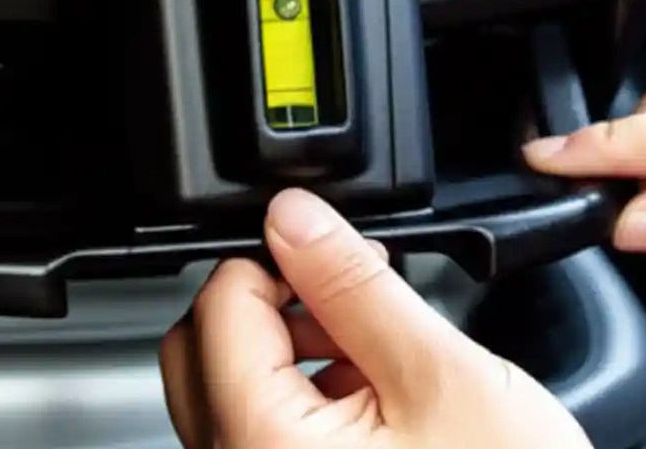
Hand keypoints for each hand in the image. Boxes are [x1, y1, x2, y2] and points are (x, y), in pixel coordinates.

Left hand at [159, 189, 590, 448]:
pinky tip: (372, 393)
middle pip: (204, 350)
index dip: (277, 258)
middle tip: (352, 290)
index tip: (332, 249)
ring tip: (378, 346)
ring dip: (290, 348)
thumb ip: (355, 287)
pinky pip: (261, 432)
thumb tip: (296, 219)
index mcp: (264, 445)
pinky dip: (304, 395)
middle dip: (275, 302)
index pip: (219, 307)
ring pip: (230, 390)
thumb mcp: (441, 372)